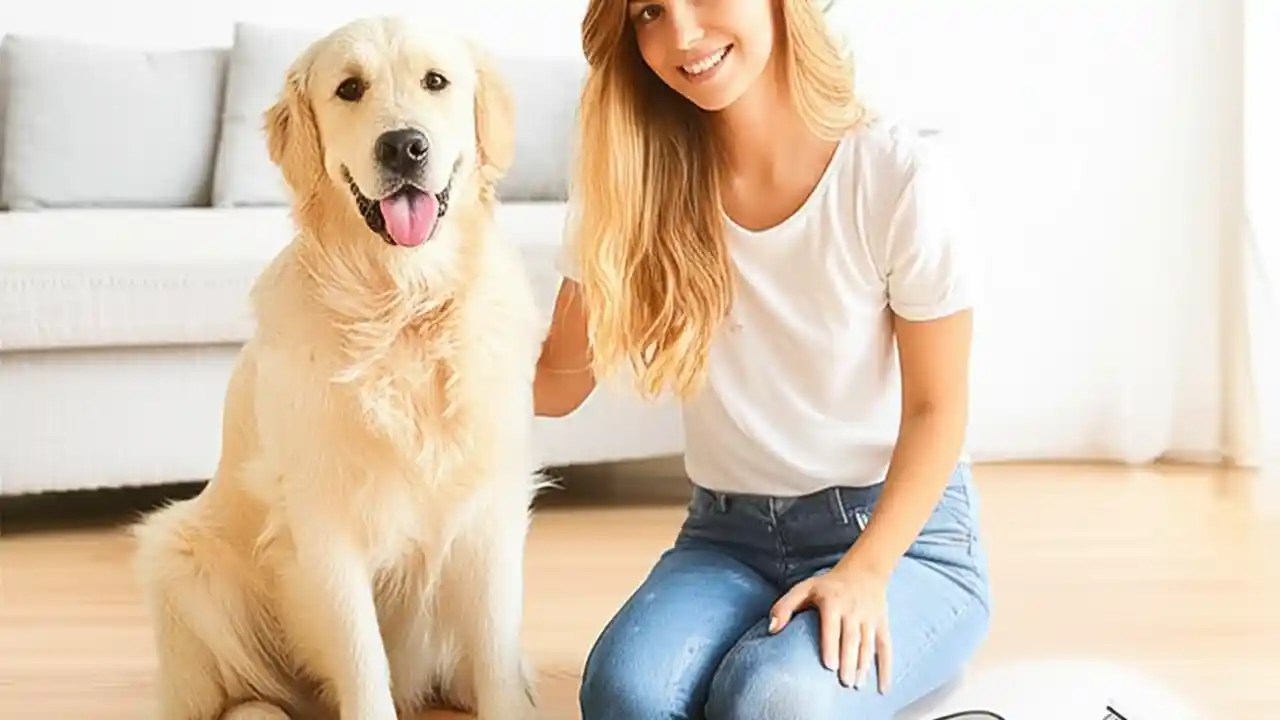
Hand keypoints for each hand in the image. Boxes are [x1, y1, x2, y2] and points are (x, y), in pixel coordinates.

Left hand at [768, 561, 892, 691]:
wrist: (864, 571)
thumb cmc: (827, 585)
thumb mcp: (803, 588)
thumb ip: (784, 607)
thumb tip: (771, 630)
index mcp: (832, 601)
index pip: (832, 625)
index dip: (831, 645)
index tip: (829, 666)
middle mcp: (853, 609)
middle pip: (852, 638)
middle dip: (848, 661)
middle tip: (843, 683)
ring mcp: (870, 618)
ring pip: (868, 644)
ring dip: (864, 666)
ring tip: (856, 685)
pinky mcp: (882, 624)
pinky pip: (885, 647)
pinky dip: (885, 668)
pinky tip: (882, 688)